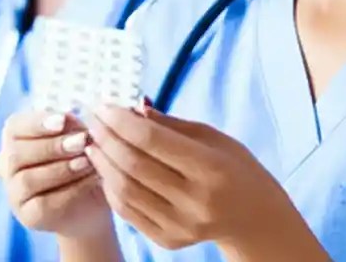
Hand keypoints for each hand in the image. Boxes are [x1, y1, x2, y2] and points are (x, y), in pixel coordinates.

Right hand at [0, 110, 112, 239]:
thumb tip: (66, 119)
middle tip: (81, 141)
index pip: (14, 127)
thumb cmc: (80, 161)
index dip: (37, 123)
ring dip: (60, 169)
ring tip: (87, 162)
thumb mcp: (77, 139)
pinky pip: (43, 204)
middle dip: (51, 146)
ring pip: (27, 179)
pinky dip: (70, 190)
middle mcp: (7, 166)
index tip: (63, 120)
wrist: (91, 201)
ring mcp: (14, 193)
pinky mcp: (27, 216)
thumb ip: (69, 127)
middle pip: (17, 154)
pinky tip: (89, 180)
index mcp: (14, 140)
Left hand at [85, 105, 326, 260]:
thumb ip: (171, 124)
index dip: (121, 120)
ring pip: (125, 189)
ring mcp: (181, 225)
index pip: (152, 140)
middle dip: (106, 138)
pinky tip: (106, 168)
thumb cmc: (233, 168)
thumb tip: (132, 107)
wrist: (253, 218)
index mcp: (211, 169)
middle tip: (92, 120)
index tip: (103, 105)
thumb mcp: (213, 137)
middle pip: (134, 164)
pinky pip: (127, 211)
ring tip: (93, 142)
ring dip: (102, 162)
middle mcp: (196, 201)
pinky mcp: (169, 240)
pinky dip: (110, 187)